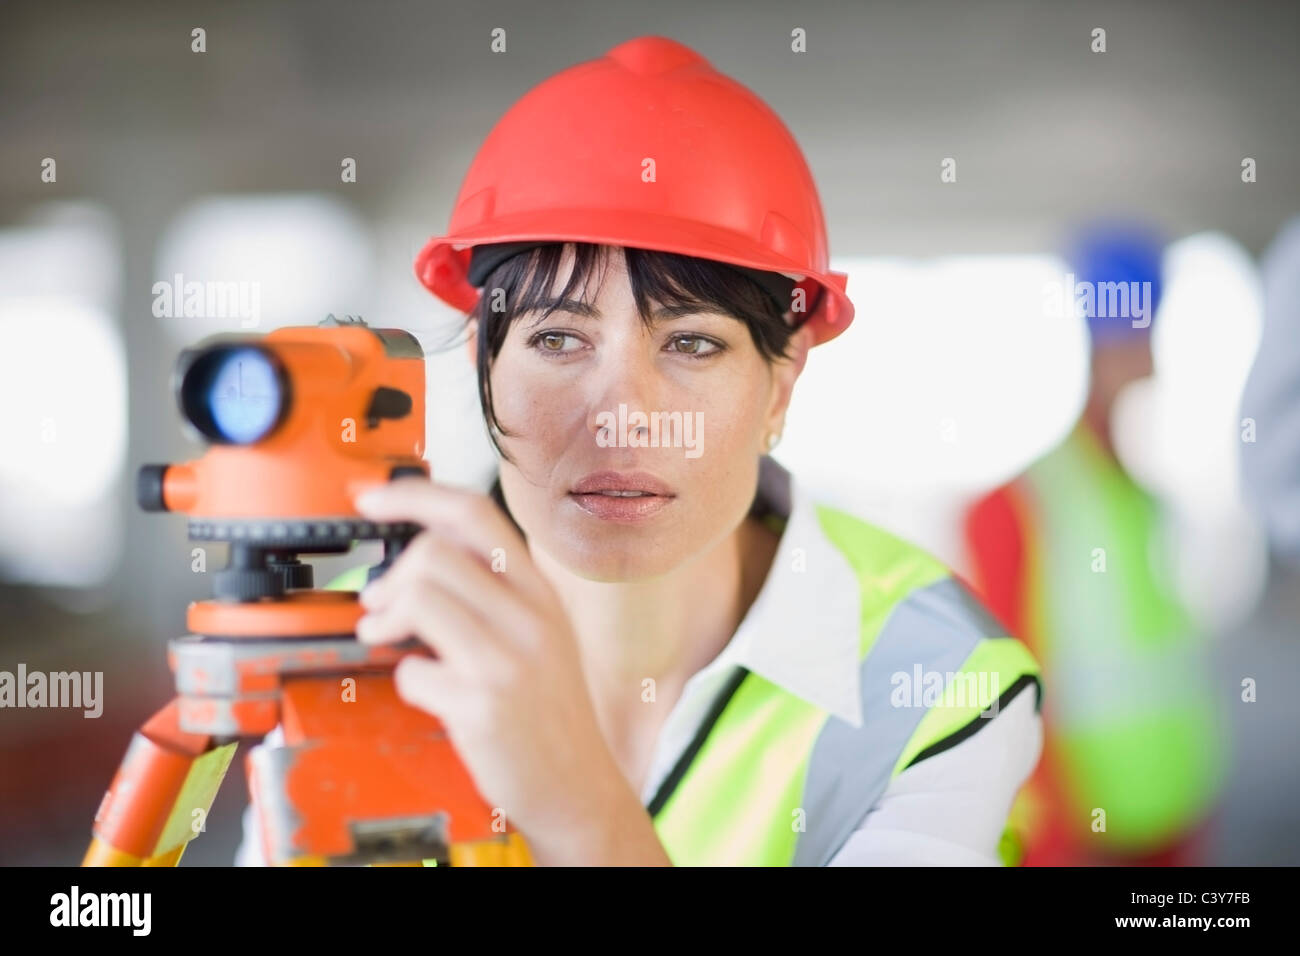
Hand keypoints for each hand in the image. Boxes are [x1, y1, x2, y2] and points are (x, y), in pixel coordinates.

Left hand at [353, 477, 670, 865]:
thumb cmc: (547, 710)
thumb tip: (422, 551)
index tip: (372, 497)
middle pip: (435, 551)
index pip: (474, 513)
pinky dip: (408, 680)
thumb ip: (493, 589)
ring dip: (384, 618)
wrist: (578, 786)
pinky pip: (415, 672)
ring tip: (382, 636)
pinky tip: (427, 692)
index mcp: (540, 591)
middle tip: (378, 602)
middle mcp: (530, 618)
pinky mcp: (484, 707)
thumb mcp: (539, 632)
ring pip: (420, 598)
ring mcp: (509, 662)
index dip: (412, 495)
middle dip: (390, 575)